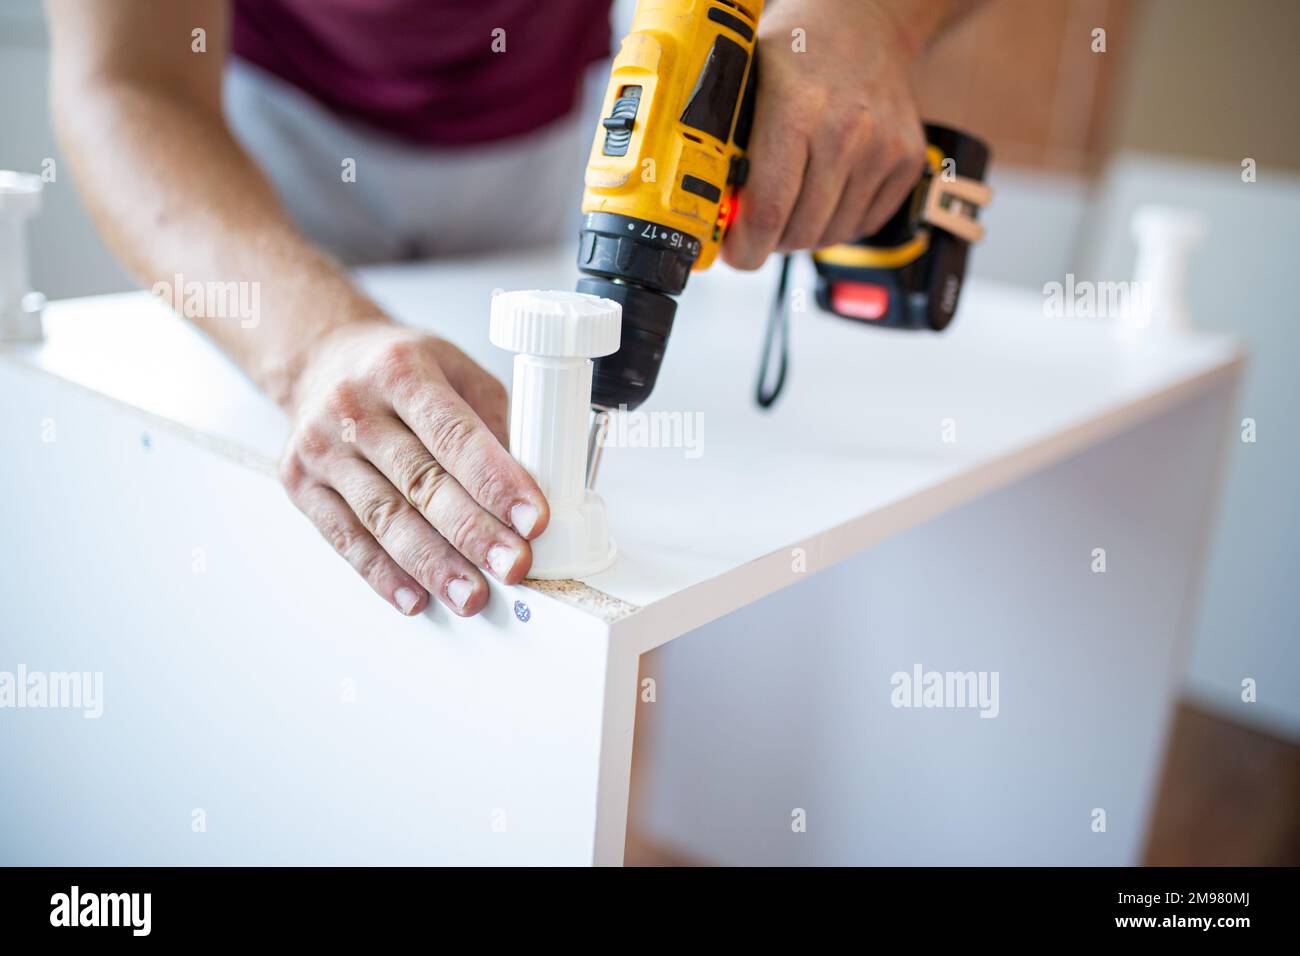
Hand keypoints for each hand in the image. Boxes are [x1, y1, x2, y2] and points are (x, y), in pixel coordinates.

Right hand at [278, 320, 547, 616]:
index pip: (455, 435)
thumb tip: (532, 490)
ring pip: (383, 517)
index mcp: (401, 370)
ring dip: (432, 564)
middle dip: (472, 532)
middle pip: (420, 482)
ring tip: (472, 596)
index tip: (533, 521)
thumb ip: (494, 423)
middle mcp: (354, 406)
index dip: (496, 482)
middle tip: (512, 567)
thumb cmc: (400, 368)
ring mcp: (320, 447)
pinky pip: (345, 538)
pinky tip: (417, 597)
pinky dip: (382, 574)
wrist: (320, 359)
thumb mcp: (456, 370)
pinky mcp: (300, 483)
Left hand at [723, 0, 927, 267]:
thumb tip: (711, 210)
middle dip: (770, 241)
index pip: (768, 212)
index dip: (746, 247)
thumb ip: (727, 144)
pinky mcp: (907, 160)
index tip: (734, 253)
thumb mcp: (746, 80)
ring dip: (803, 233)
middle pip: (799, 232)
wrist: (865, 19)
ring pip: (830, 235)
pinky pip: (862, 224)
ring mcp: (883, 148)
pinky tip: (822, 194)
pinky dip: (837, 222)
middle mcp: (846, 132)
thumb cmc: (797, 49)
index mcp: (796, 111)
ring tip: (789, 205)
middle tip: (757, 226)